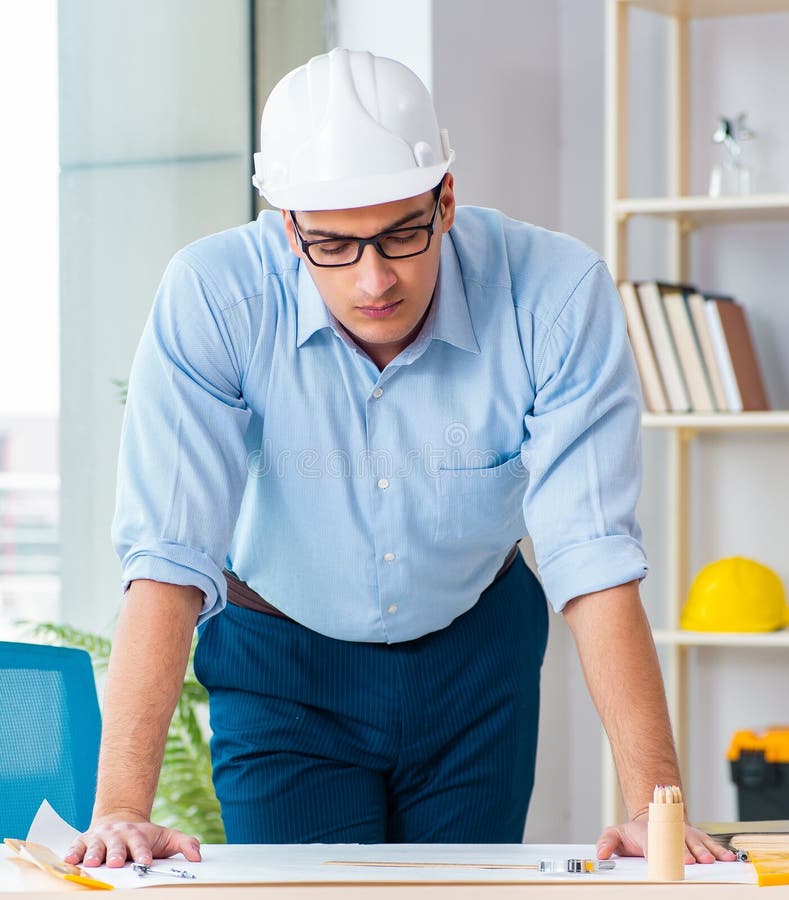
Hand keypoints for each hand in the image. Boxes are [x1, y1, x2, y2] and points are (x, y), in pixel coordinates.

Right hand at [64, 812, 201, 868]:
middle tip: (118, 862)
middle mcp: (118, 835)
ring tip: (94, 863)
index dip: (144, 853)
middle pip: (118, 844)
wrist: (120, 819)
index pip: (142, 844)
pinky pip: (77, 846)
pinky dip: (73, 852)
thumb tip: (198, 855)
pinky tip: (69, 859)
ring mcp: (100, 837)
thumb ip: (184, 843)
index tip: (146, 861)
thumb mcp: (166, 836)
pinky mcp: (84, 840)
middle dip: (117, 853)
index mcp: (138, 835)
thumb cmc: (144, 836)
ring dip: (94, 854)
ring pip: (96, 845)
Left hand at [596, 817, 736, 863]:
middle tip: (692, 861)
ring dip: (703, 852)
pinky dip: (718, 851)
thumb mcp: (616, 834)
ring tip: (709, 860)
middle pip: (678, 843)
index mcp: (649, 833)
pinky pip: (708, 844)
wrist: (652, 820)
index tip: (665, 858)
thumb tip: (600, 853)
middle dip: (685, 853)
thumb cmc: (635, 833)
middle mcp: (670, 832)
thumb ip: (607, 842)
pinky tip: (726, 858)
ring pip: (695, 842)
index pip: (654, 843)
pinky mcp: (696, 838)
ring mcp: (684, 834)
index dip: (660, 851)